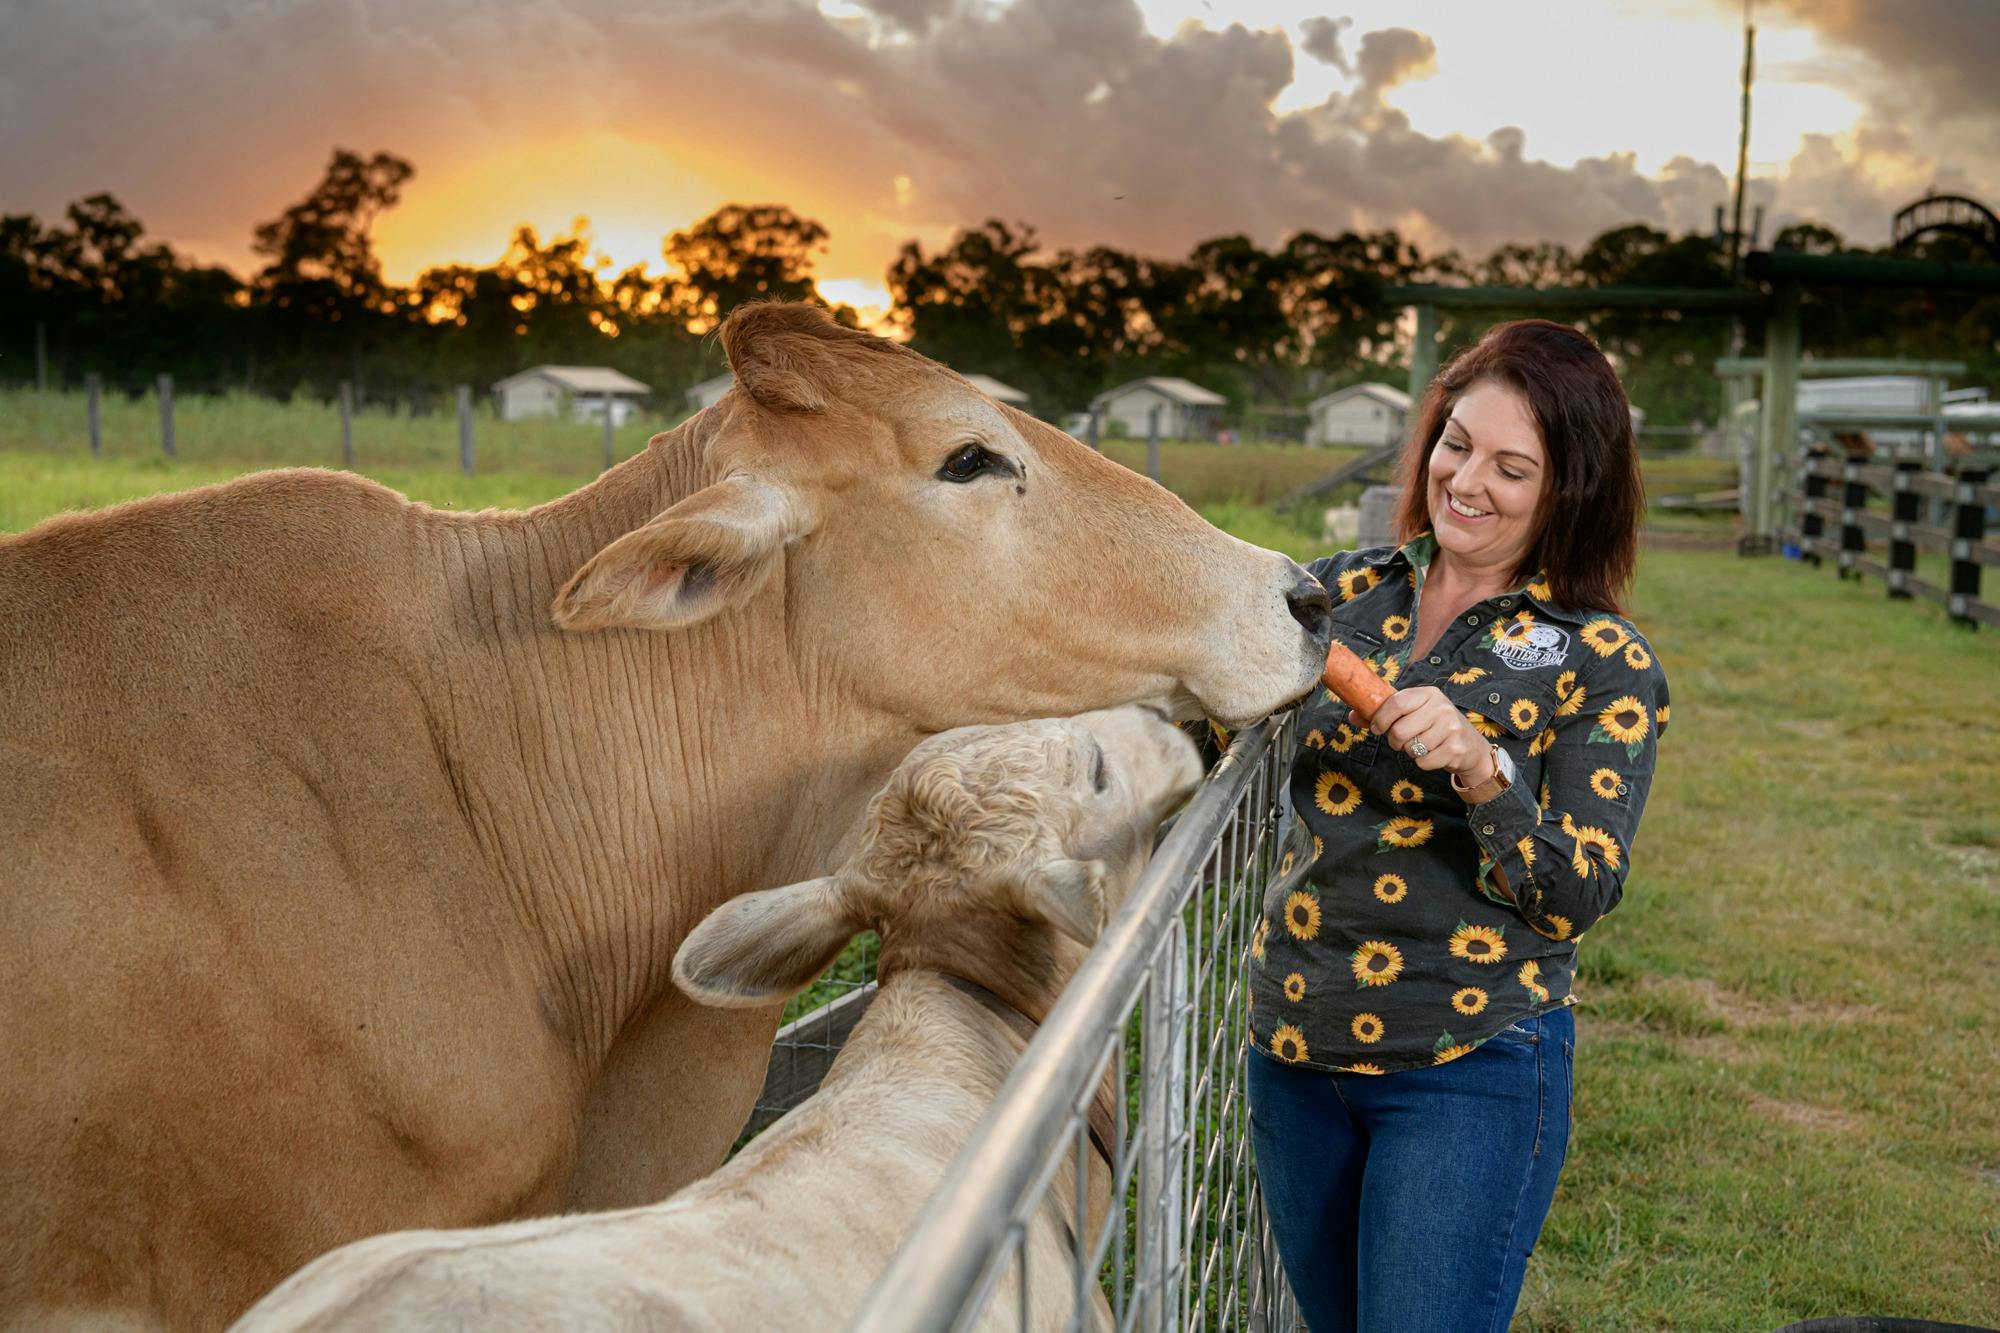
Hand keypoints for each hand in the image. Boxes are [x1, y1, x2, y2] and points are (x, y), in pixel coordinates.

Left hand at [1349, 687, 1492, 780]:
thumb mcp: (1414, 713)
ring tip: (1422, 745)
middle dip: (1394, 741)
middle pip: (1399, 730)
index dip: (1381, 718)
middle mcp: (1442, 707)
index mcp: (1429, 693)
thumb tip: (1352, 716)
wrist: (1471, 746)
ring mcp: (1451, 728)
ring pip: (1411, 748)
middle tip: (1401, 741)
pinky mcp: (1455, 749)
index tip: (1376, 728)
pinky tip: (1434, 754)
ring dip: (1410, 752)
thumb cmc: (1435, 726)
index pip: (1397, 702)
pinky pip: (1423, 762)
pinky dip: (1423, 763)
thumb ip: (1384, 714)